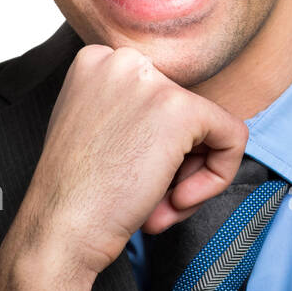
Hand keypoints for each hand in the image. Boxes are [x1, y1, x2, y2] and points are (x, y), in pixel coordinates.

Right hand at [0, 43, 247, 290]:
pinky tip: (176, 202)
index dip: (154, 146)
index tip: (128, 175)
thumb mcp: (96, 129)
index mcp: (98, 60)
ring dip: (191, 175)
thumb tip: (190, 117)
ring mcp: (152, 81)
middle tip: (148, 198)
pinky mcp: (181, 109)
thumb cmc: (77, 196)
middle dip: (177, 162)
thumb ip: (133, 111)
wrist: (58, 232)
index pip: (161, 96)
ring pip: (212, 125)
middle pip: (187, 109)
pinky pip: (232, 138)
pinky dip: (217, 177)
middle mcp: (124, 59)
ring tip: (156, 206)